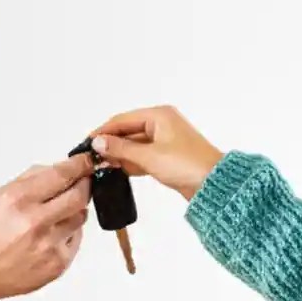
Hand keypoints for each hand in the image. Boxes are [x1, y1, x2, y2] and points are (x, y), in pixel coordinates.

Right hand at [0, 155, 91, 300]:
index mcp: (18, 200)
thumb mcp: (1, 196)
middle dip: (85, 185)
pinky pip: (76, 238)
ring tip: (56, 214)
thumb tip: (61, 168)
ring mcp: (49, 245)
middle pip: (79, 195)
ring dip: (74, 210)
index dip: (80, 165)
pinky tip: (50, 235)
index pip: (61, 175)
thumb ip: (32, 178)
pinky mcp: (58, 264)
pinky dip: (68, 232)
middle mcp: (35, 222)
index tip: (87, 161)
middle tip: (82, 182)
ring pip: (80, 217)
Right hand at [90, 105, 224, 200]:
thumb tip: (99, 142)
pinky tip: (117, 170)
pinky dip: (131, 162)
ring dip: (119, 155)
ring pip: (134, 145)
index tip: (87, 143)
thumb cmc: (187, 165)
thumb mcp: (149, 156)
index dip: (103, 131)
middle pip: (128, 131)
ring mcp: (165, 141)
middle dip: (110, 144)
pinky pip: (143, 156)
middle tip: (92, 157)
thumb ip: (121, 148)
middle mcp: (162, 124)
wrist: (214, 185)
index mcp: (159, 115)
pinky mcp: (167, 156)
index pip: (122, 120)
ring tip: (100, 166)